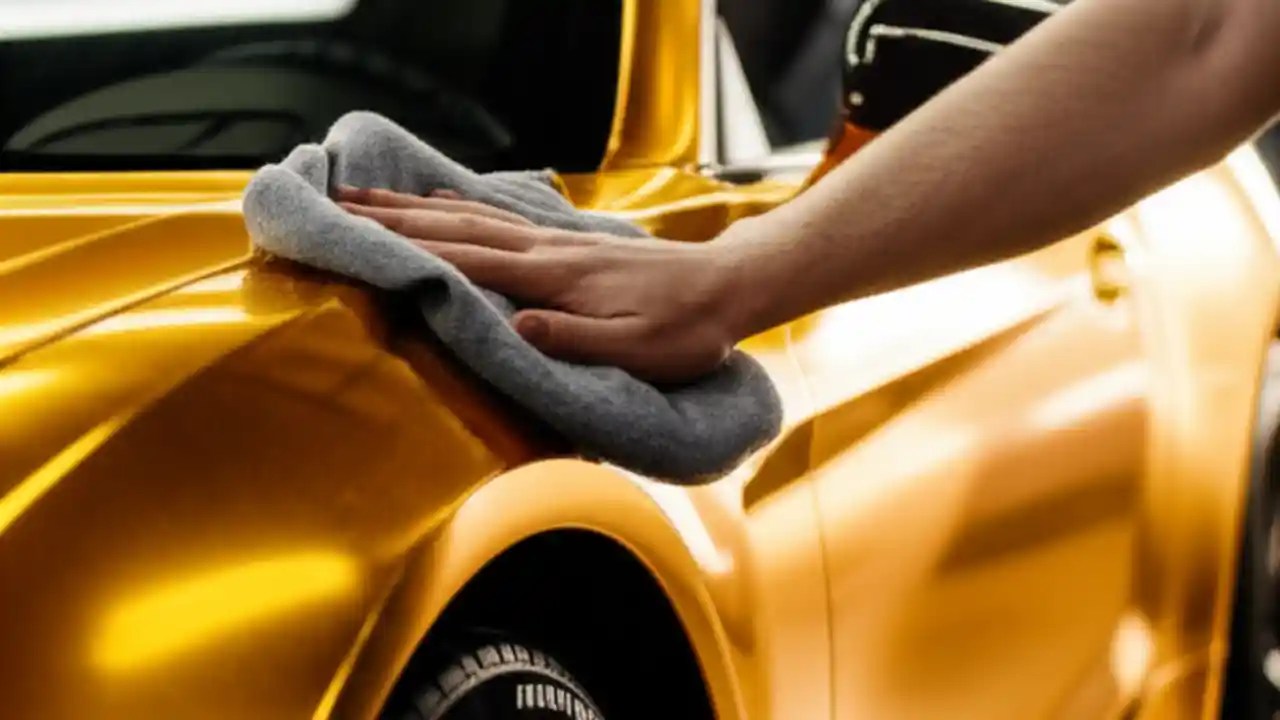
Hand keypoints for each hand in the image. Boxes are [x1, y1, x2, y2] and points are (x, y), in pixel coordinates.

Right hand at [337, 187, 753, 382]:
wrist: (725, 287)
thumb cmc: (683, 330)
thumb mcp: (637, 349)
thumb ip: (575, 339)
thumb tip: (515, 325)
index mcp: (555, 278)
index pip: (467, 259)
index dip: (408, 249)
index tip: (354, 236)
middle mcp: (548, 250)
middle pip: (458, 226)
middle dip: (395, 216)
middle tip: (338, 202)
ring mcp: (557, 241)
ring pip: (475, 217)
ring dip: (419, 207)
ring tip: (371, 196)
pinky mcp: (568, 243)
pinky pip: (502, 218)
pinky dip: (463, 206)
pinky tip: (444, 201)